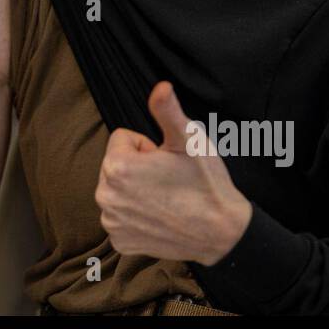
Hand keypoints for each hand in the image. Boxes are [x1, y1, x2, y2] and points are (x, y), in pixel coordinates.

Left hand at [96, 81, 251, 265]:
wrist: (222, 232)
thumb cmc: (206, 183)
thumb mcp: (189, 139)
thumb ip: (168, 110)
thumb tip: (161, 87)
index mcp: (117, 166)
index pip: (122, 139)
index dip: (148, 146)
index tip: (166, 160)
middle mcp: (106, 196)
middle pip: (116, 165)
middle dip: (138, 168)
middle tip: (167, 180)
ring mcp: (112, 222)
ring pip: (117, 190)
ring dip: (135, 191)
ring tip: (165, 198)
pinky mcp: (120, 241)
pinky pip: (121, 217)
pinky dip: (136, 216)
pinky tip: (159, 217)